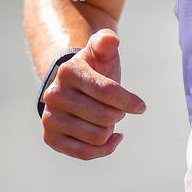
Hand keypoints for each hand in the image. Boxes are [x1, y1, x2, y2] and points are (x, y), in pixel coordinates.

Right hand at [40, 29, 145, 159]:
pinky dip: (104, 148)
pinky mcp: (50, 137)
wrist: (71, 87)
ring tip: (106, 119)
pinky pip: (84, 153)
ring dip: (110, 130)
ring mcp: (50, 118)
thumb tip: (110, 38)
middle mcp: (54, 95)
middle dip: (118, 114)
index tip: (141, 107)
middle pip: (106, 117)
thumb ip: (106, 42)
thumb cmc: (94, 69)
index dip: (130, 102)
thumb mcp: (101, 52)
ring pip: (98, 137)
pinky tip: (110, 138)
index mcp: (68, 72)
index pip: (108, 92)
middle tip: (116, 109)